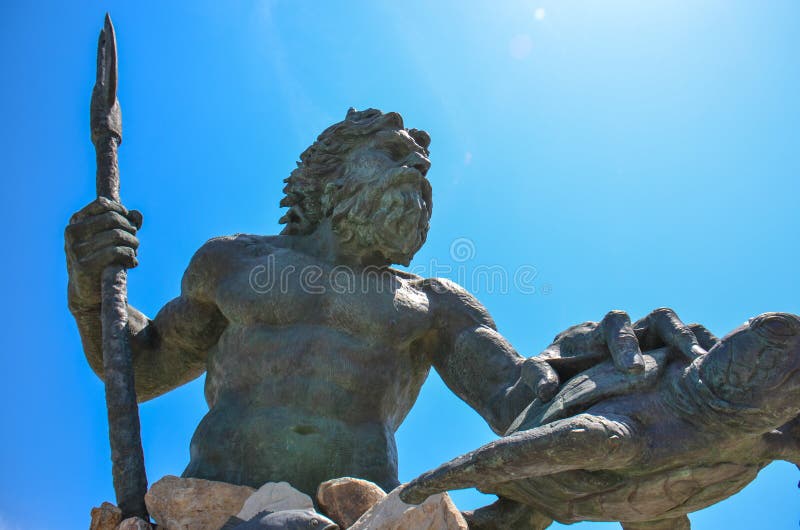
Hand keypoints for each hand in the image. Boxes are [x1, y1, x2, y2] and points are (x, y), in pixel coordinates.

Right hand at [65, 197, 141, 306]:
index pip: (103, 204)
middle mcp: (72, 233)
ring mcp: (76, 249)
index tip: (129, 222)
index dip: (121, 211)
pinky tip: (132, 263)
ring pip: (117, 235)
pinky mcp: (84, 266)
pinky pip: (117, 252)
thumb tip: (137, 215)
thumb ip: (125, 222)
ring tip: (134, 253)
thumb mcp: (110, 238)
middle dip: (130, 229)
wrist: (87, 292)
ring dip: (133, 244)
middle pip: (113, 218)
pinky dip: (130, 256)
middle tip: (135, 241)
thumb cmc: (101, 260)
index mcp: (76, 222)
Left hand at [542, 308, 718, 374]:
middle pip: (658, 320)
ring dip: (699, 346)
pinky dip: (709, 358)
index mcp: (595, 335)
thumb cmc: (544, 380)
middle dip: (675, 337)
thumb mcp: (534, 377)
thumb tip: (546, 389)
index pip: (614, 325)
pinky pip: (695, 351)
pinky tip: (726, 384)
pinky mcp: (668, 360)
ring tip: (718, 371)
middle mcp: (627, 334)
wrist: (552, 385)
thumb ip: (537, 375)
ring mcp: (650, 345)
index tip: (631, 368)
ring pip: (683, 331)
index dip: (625, 342)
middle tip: (689, 361)